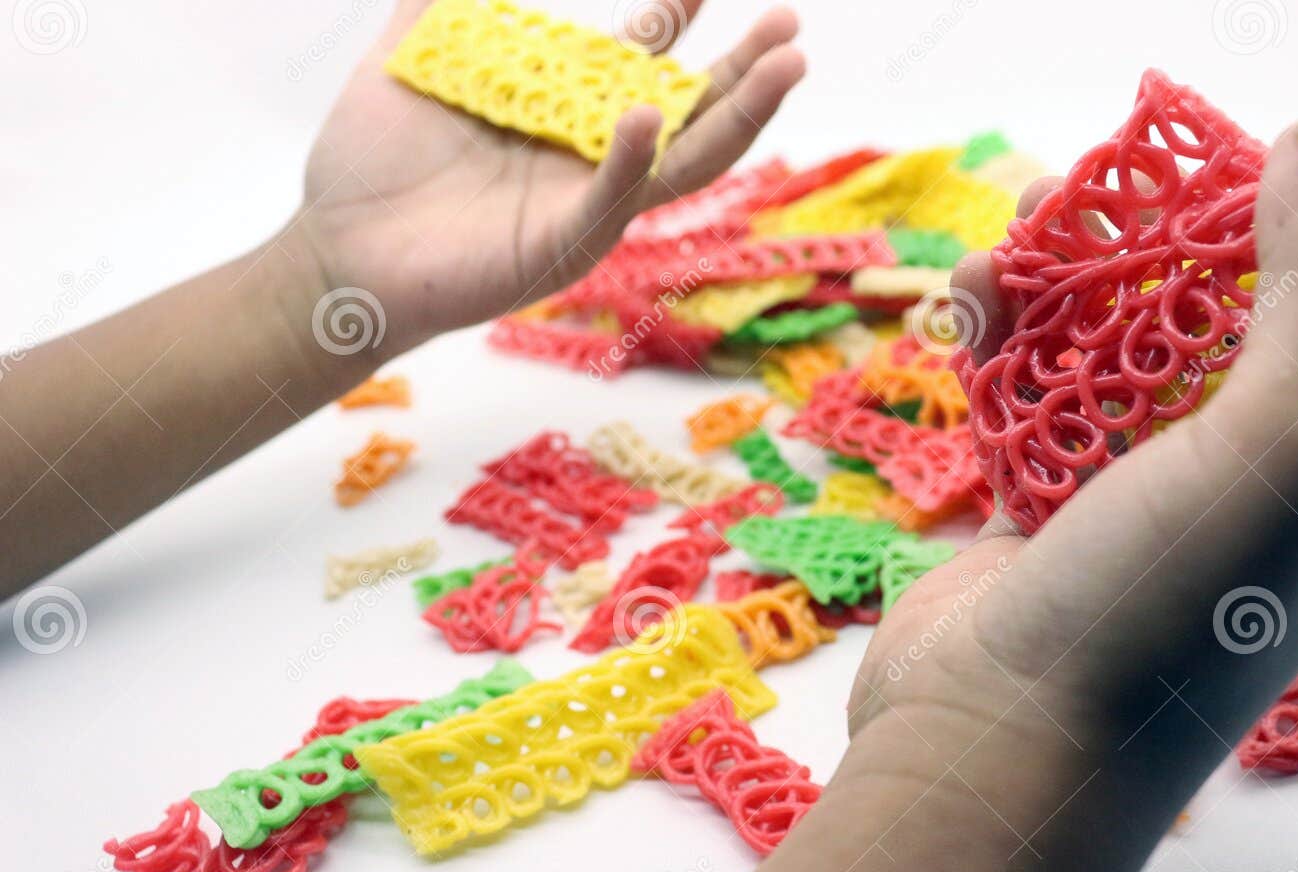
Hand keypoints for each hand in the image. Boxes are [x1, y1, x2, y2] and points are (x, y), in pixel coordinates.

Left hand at [295, 0, 804, 344]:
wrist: (333, 248)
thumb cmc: (371, 167)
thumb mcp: (408, 65)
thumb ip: (437, 11)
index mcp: (563, 117)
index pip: (639, 66)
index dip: (674, 25)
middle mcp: (587, 162)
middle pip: (690, 117)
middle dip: (747, 75)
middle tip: (791, 30)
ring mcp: (582, 207)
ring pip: (681, 164)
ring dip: (736, 116)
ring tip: (782, 67)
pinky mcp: (557, 247)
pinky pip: (608, 203)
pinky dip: (631, 161)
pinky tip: (648, 113)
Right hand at [743, 119, 1297, 871]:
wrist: (994, 750)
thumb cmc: (1160, 618)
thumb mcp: (1287, 449)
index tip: (1241, 171)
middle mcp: (1251, 489)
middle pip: (1226, 325)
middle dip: (1170, 244)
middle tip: (1109, 186)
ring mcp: (1143, 501)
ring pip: (1118, 352)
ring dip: (1071, 280)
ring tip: (1022, 224)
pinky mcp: (1044, 510)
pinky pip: (1033, 398)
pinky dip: (1004, 341)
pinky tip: (970, 299)